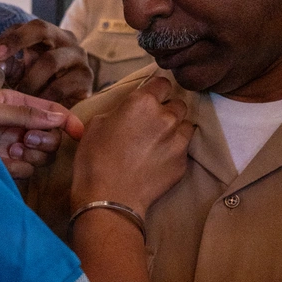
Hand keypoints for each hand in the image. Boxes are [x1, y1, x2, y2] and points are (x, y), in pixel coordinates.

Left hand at [0, 20, 93, 107]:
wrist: (59, 116)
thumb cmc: (31, 90)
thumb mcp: (13, 73)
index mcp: (47, 35)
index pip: (29, 27)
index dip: (10, 39)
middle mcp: (66, 42)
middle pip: (42, 31)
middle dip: (17, 49)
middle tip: (0, 68)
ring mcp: (78, 61)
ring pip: (51, 61)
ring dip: (29, 81)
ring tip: (16, 97)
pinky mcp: (85, 83)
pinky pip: (63, 87)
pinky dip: (43, 99)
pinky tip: (31, 108)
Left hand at [0, 88, 83, 182]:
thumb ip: (26, 113)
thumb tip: (58, 117)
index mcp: (18, 103)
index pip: (52, 110)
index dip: (67, 120)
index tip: (77, 131)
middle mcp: (21, 124)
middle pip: (53, 134)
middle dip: (45, 138)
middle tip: (28, 140)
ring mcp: (18, 146)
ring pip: (45, 154)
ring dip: (32, 153)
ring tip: (12, 150)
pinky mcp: (12, 166)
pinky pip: (30, 169)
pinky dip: (19, 166)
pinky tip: (3, 160)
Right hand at [71, 76, 193, 216]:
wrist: (109, 198)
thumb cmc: (95, 159)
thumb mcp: (97, 123)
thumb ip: (120, 110)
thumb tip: (129, 111)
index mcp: (143, 102)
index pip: (163, 83)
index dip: (157, 89)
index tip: (152, 97)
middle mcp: (166, 117)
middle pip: (178, 104)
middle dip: (168, 109)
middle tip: (154, 122)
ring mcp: (178, 141)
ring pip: (186, 125)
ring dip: (177, 128)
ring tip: (162, 140)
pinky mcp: (183, 162)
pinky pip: (184, 148)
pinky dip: (176, 149)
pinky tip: (161, 158)